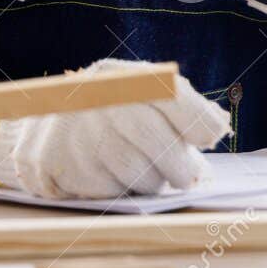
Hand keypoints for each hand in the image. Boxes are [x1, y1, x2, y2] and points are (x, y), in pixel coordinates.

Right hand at [0, 60, 229, 198]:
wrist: (47, 128)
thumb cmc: (115, 115)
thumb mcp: (146, 98)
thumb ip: (185, 108)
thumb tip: (219, 126)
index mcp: (127, 77)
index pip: (172, 95)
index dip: (198, 120)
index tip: (210, 138)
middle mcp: (99, 98)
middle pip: (158, 143)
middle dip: (180, 168)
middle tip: (184, 176)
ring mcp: (76, 130)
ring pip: (137, 174)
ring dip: (151, 182)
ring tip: (146, 173)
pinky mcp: (58, 162)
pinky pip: (109, 190)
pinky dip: (120, 190)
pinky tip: (113, 176)